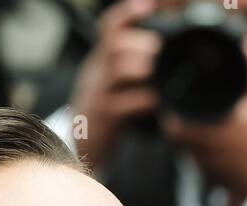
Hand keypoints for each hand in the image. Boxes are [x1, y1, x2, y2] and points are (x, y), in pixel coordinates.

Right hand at [68, 0, 161, 170]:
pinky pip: (122, 105)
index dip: (127, 12)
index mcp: (99, 62)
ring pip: (116, 69)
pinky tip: (156, 103)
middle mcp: (95, 74)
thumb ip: (130, 67)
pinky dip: (143, 101)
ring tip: (156, 73)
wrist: (82, 151)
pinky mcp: (103, 120)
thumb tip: (163, 55)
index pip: (108, 27)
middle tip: (159, 49)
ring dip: (141, 67)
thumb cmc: (104, 115)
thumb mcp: (112, 85)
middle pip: (113, 45)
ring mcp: (97, 96)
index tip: (149, 6)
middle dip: (139, 43)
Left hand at [160, 31, 246, 205]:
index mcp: (226, 130)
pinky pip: (190, 163)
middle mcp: (215, 150)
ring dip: (180, 140)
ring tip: (182, 125)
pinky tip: (195, 143)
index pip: (182, 126)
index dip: (172, 117)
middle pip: (177, 138)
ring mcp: (210, 166)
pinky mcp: (208, 178)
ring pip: (181, 151)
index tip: (171, 106)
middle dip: (173, 126)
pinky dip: (190, 153)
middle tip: (172, 113)